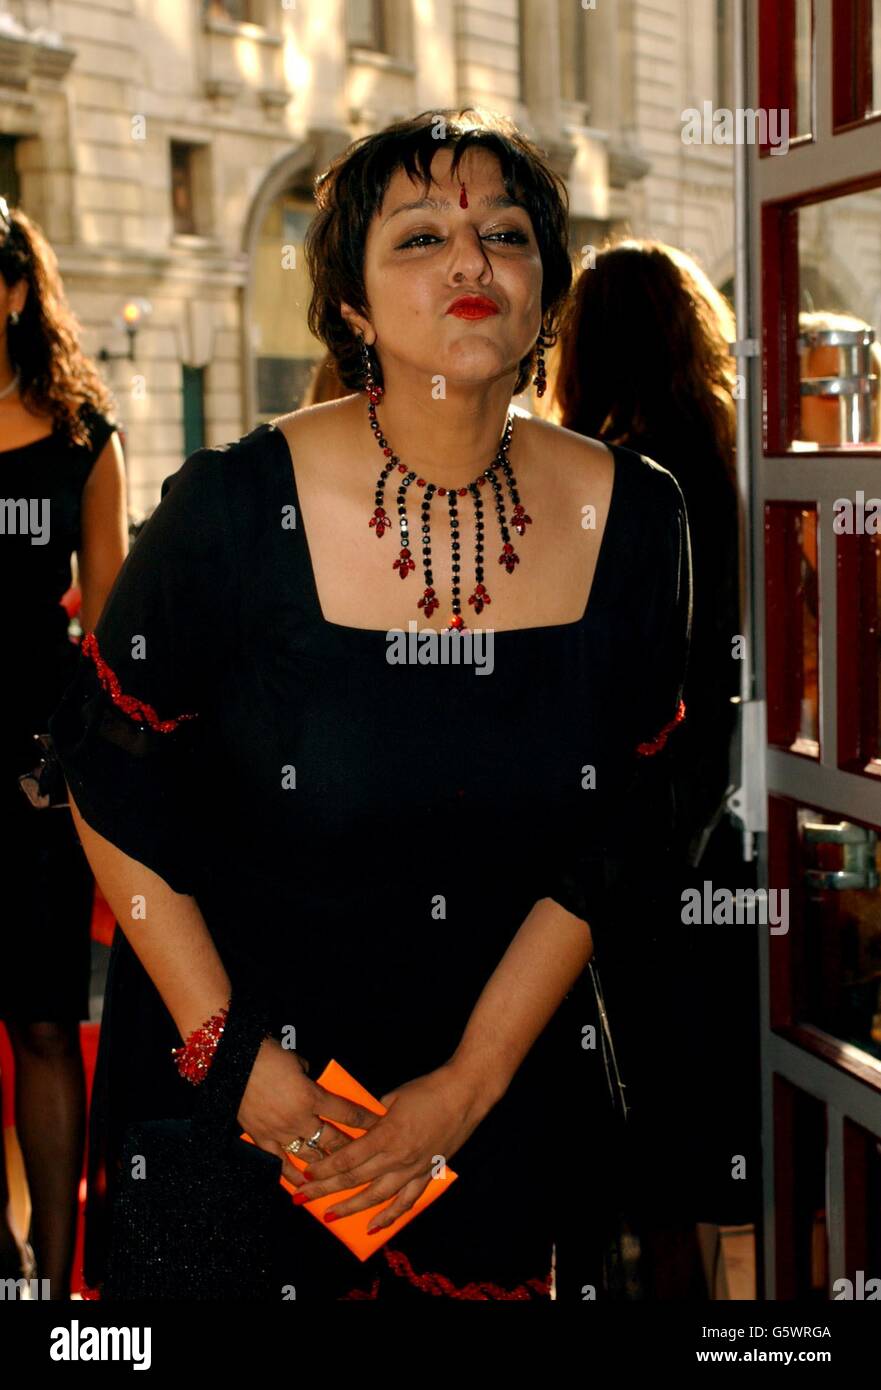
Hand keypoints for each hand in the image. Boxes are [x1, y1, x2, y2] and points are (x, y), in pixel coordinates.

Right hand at [236, 1038, 382, 1174]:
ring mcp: (280, 1132)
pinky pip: (279, 1163)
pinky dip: (291, 1176)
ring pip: (309, 1156)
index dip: (366, 1120)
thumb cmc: (269, 1055)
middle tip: (363, 1159)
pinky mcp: (262, 1138)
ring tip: (338, 1175)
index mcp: (313, 1097)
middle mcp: (300, 1119)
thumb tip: (314, 1083)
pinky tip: (302, 1186)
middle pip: (332, 1141)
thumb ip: (310, 1077)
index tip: (379, 1126)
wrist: (235, 1061)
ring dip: (325, 1166)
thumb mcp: (298, 1062)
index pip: (347, 1113)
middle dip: (349, 1150)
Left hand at [291, 1062, 496, 1233]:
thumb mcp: (393, 1096)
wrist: (466, 1094)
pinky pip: (406, 1201)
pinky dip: (390, 1216)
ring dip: (352, 1209)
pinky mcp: (428, 1173)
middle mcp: (398, 1157)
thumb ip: (371, 1115)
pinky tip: (374, 1228)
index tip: (306, 1175)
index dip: (325, 1169)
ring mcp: (413, 1169)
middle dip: (326, 1191)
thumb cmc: (429, 1089)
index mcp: (386, 1135)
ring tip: (330, 1217)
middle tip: (303, 1200)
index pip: (347, 1158)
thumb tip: (355, 1127)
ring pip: (377, 1197)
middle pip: (355, 1179)